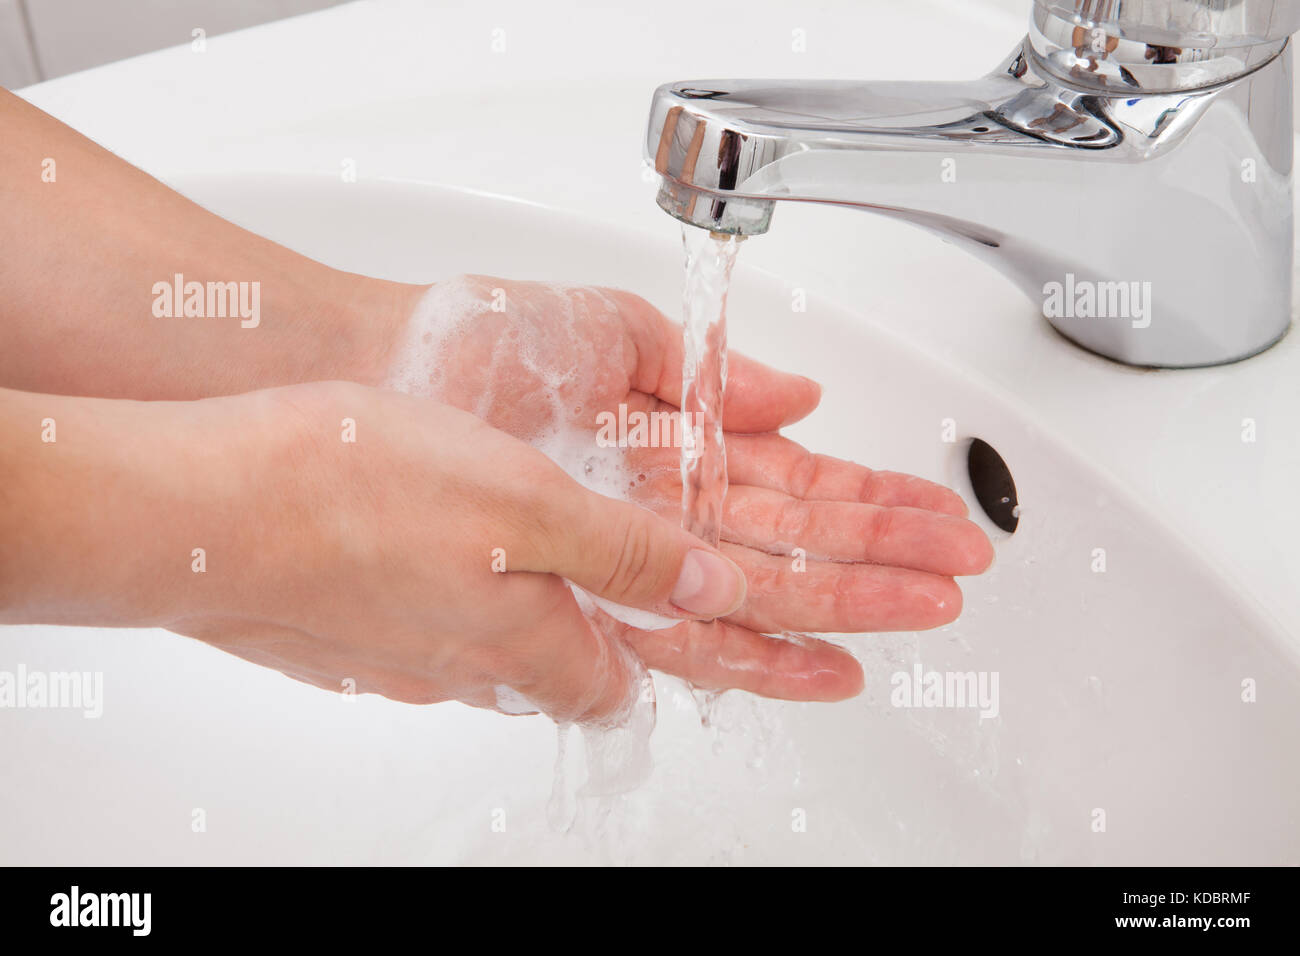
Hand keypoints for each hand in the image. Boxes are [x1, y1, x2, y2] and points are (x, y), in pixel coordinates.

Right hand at [158, 381, 773, 721]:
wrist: (194, 506)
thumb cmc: (351, 492)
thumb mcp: (525, 502)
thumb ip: (623, 553)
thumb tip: (712, 586)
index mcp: (530, 642)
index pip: (637, 682)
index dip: (706, 661)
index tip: (755, 645)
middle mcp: (472, 667)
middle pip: (581, 667)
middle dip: (652, 634)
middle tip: (689, 603)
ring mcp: (407, 655)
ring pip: (506, 642)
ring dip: (554, 611)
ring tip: (562, 568)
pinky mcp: (355, 629)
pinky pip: (441, 623)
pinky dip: (477, 596)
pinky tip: (461, 556)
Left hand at [378, 276, 994, 697]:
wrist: (383, 374)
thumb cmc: (478, 341)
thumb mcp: (613, 331)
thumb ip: (707, 373)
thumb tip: (796, 396)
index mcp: (681, 440)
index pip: (799, 483)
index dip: (873, 501)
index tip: (936, 516)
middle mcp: (665, 508)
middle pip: (795, 546)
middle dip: (882, 561)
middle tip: (958, 578)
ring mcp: (632, 555)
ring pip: (759, 596)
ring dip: (843, 609)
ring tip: (918, 621)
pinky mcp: (588, 592)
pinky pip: (686, 634)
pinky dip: (757, 651)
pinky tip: (816, 664)